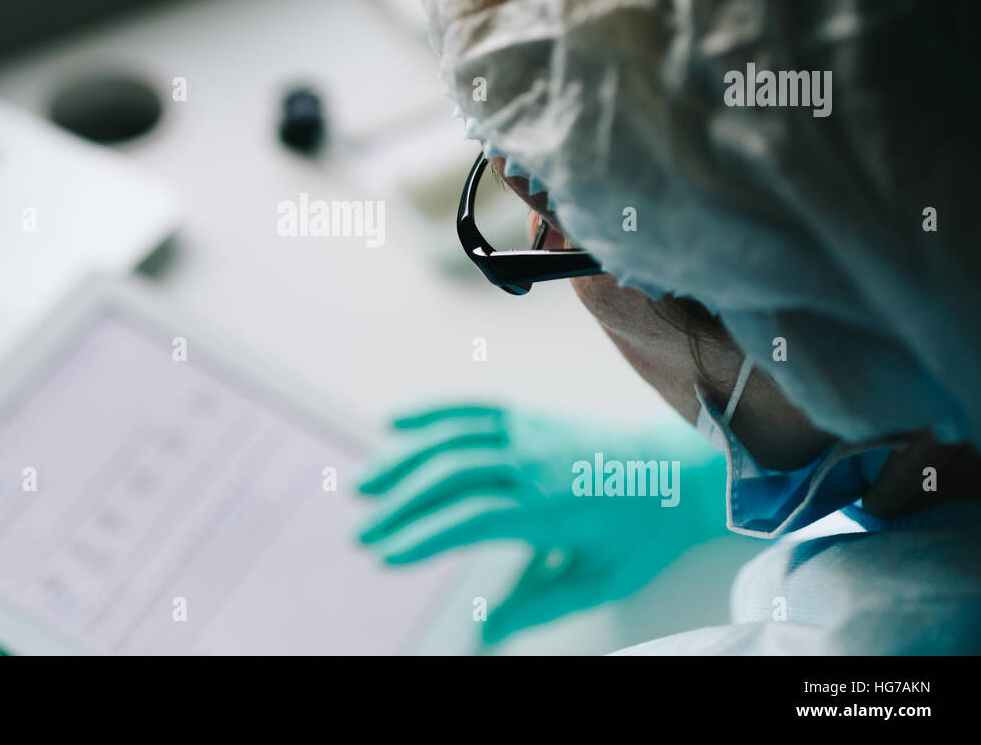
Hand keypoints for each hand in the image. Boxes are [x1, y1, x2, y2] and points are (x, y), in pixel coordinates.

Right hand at [357, 405, 728, 643]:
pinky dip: (430, 412)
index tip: (385, 556)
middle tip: (361, 533)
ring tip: (361, 486)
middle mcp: (533, 460)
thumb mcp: (599, 581)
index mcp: (552, 506)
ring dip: (401, 459)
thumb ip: (539, 606)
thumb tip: (485, 636)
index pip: (472, 519)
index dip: (424, 537)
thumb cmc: (643, 531)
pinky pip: (471, 406)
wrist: (682, 467)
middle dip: (400, 505)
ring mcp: (528, 430)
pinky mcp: (528, 414)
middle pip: (450, 476)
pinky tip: (392, 422)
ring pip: (451, 438)